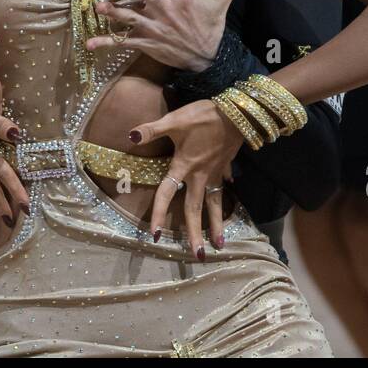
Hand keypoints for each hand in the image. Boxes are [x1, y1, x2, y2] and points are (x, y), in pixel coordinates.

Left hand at [86, 0, 253, 71]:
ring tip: (99, 5)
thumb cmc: (211, 24)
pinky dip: (106, 44)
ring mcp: (154, 28)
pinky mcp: (146, 43)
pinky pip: (123, 43)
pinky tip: (89, 45)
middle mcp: (166, 11)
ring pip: (130, 19)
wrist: (206, 59)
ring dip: (114, 13)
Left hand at [127, 99, 244, 258]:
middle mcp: (200, 175)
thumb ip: (152, 129)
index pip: (167, 194)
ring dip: (217, 224)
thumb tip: (131, 136)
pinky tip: (229, 191)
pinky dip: (226, 189)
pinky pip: (225, 182)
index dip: (158, 214)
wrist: (236, 112)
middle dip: (196, 233)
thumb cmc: (203, 116)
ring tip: (221, 244)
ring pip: (215, 203)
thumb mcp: (174, 120)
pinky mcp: (226, 164)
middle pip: (195, 209)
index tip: (155, 236)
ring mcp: (216, 172)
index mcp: (184, 166)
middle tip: (199, 256)